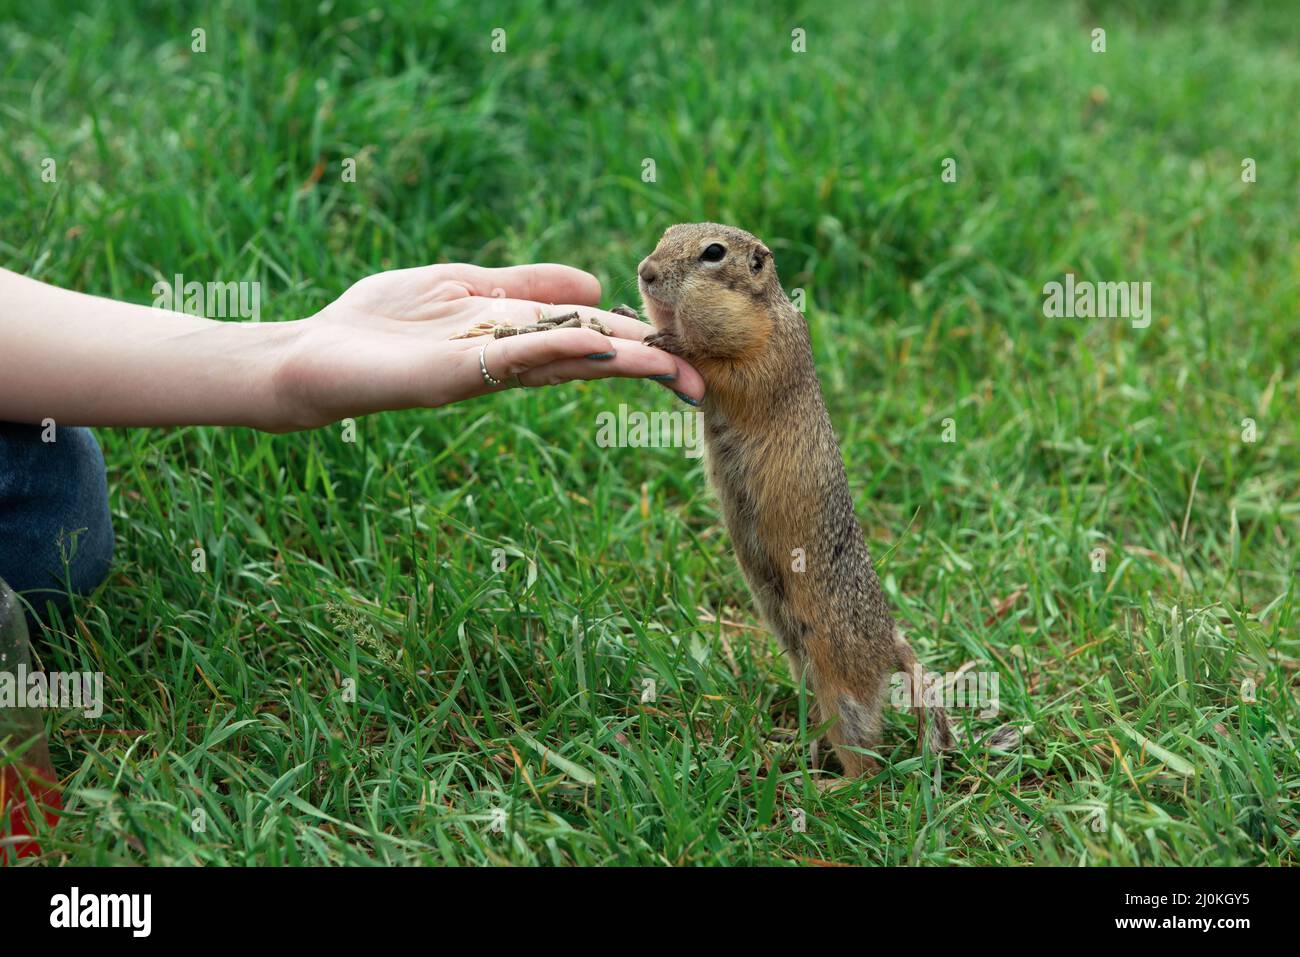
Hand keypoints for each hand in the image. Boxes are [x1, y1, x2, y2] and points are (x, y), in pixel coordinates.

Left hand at [272, 263, 703, 429]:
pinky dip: (557, 350)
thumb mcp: (462, 285)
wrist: (314, 357)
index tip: (684, 352)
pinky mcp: (455, 374)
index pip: (590, 334)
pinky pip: (514, 358)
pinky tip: (597, 344)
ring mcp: (485, 369)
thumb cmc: (380, 322)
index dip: (637, 342)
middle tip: (698, 382)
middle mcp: (509, 357)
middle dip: (642, 368)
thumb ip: (526, 283)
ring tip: (669, 368)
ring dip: (616, 363)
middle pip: (588, 357)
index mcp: (516, 333)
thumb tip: (597, 284)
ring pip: (563, 363)